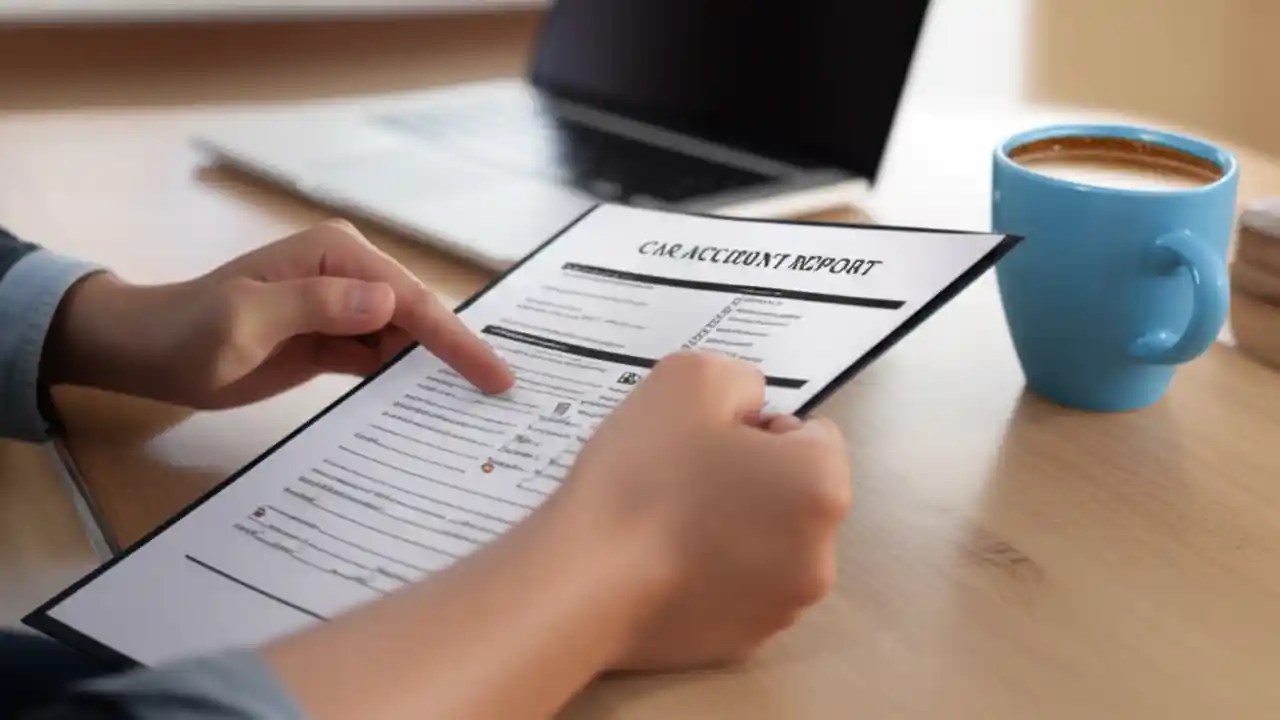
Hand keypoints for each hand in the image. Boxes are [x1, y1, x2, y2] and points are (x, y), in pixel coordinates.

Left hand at [47, 220, 513, 407]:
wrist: (150, 355)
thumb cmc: (188, 331)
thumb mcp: (246, 319)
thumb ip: (316, 306)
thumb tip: (387, 302)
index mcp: (335, 254)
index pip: (409, 298)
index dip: (454, 338)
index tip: (493, 375)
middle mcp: (349, 274)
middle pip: (420, 318)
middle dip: (458, 353)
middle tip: (503, 394)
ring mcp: (344, 308)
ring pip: (407, 341)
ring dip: (435, 372)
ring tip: (478, 408)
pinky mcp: (335, 341)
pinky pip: (383, 360)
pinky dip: (405, 382)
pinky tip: (430, 406)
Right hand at [558, 351, 852, 669]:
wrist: (582, 578)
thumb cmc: (643, 472)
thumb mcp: (690, 378)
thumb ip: (741, 381)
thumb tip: (751, 413)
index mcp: (822, 486)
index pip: (812, 436)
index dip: (757, 428)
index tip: (705, 442)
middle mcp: (821, 555)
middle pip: (796, 495)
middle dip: (755, 481)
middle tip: (684, 479)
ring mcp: (784, 608)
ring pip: (770, 544)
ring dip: (738, 529)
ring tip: (669, 526)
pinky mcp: (745, 644)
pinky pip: (739, 590)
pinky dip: (715, 576)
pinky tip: (665, 567)